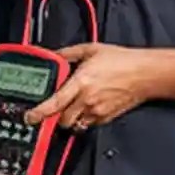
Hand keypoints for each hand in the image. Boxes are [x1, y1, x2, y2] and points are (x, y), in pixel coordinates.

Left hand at [23, 43, 155, 130]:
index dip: (40, 113)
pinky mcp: (106, 118)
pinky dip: (85, 119)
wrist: (145, 73)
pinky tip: (89, 106)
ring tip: (74, 107)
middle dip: (57, 116)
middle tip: (56, 108)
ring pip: (75, 125)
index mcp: (81, 82)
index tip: (30, 117)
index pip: (55, 103)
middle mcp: (87, 100)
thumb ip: (69, 53)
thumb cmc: (121, 60)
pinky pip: (89, 124)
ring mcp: (97, 111)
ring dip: (71, 119)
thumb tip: (54, 55)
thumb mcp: (91, 49)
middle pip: (62, 120)